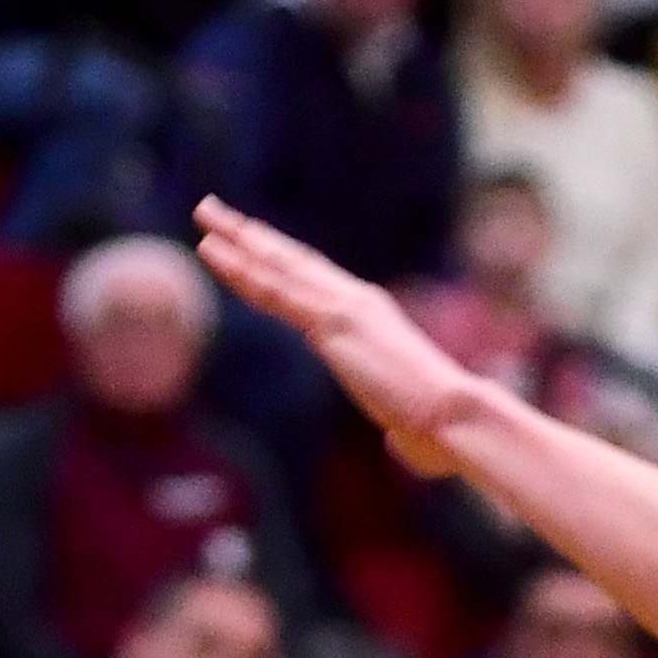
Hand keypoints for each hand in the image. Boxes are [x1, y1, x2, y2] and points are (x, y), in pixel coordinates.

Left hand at [193, 199, 478, 477]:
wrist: (453, 416)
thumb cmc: (442, 432)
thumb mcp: (412, 425)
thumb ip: (399, 427)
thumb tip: (401, 444)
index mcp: (375, 320)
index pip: (319, 284)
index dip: (284, 263)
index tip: (256, 244)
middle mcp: (357, 302)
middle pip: (294, 262)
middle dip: (254, 237)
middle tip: (216, 212)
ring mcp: (343, 308)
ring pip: (278, 267)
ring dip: (237, 240)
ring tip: (204, 215)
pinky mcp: (331, 323)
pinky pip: (275, 291)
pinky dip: (242, 269)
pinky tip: (213, 252)